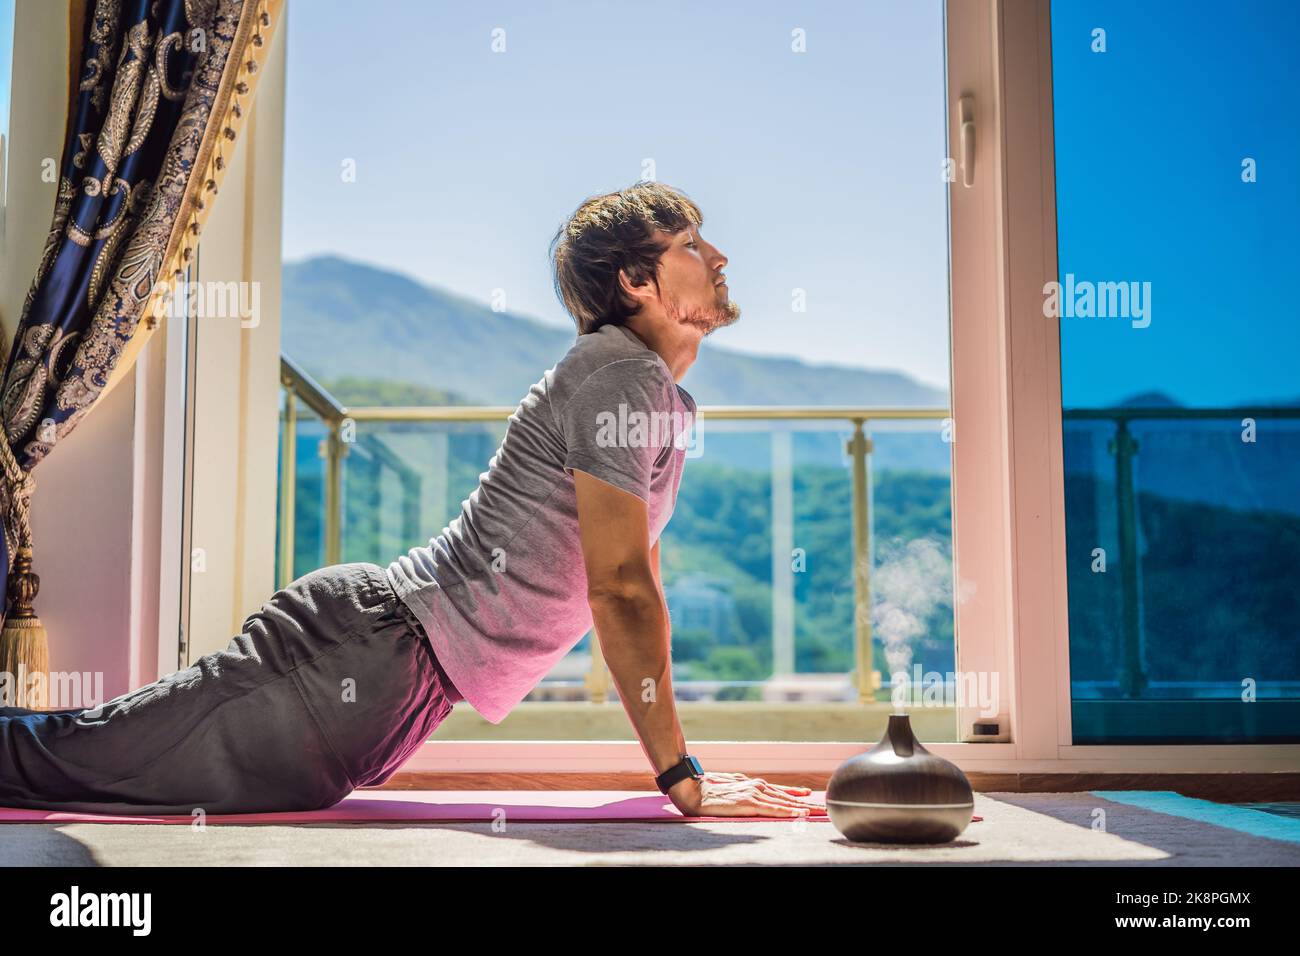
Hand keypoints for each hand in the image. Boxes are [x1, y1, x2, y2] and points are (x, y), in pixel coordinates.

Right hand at [667, 771, 825, 817]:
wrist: (690, 788)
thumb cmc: (704, 790)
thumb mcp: (727, 789)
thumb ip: (741, 793)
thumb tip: (750, 800)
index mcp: (751, 784)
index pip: (777, 791)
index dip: (794, 795)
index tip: (808, 798)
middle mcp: (755, 786)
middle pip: (785, 796)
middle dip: (805, 804)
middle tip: (821, 809)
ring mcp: (753, 793)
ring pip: (784, 802)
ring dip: (803, 808)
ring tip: (817, 813)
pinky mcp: (748, 803)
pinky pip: (773, 809)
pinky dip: (789, 811)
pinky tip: (801, 813)